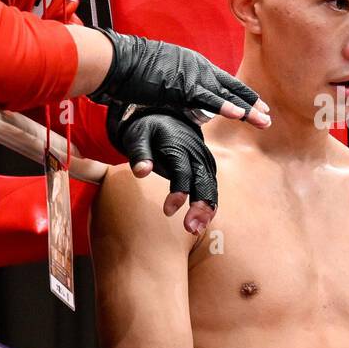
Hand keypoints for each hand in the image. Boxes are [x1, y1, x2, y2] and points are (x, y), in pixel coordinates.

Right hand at [92, 31, 270, 127]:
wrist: (120, 59)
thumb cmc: (135, 68)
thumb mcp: (164, 75)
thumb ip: (179, 86)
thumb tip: (185, 102)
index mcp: (195, 65)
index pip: (225, 82)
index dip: (242, 95)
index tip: (258, 105)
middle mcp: (199, 68)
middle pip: (231, 88)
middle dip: (251, 103)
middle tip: (268, 117)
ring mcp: (192, 76)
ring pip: (225, 95)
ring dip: (245, 110)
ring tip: (263, 121)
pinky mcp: (181, 86)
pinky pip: (207, 100)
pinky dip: (224, 107)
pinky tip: (238, 115)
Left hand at [107, 106, 217, 232]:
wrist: (165, 118)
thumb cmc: (147, 129)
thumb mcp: (137, 137)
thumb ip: (140, 154)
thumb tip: (140, 172)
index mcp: (178, 145)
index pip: (182, 171)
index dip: (178, 192)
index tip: (168, 211)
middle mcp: (196, 153)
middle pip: (203, 181)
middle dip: (200, 205)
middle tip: (191, 228)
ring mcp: (204, 160)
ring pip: (211, 186)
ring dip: (207, 209)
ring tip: (196, 229)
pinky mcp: (206, 167)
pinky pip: (211, 187)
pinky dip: (209, 204)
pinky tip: (203, 221)